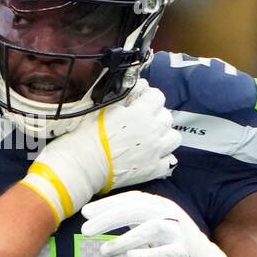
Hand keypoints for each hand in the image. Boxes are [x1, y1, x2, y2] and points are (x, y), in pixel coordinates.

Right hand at [20, 80, 177, 224]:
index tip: (140, 101)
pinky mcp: (153, 170)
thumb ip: (124, 96)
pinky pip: (169, 161)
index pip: (157, 96)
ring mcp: (156, 152)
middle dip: (156, 115)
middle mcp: (153, 131)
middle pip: (167, 116)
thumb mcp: (103, 108)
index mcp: (140, 113)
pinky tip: (152, 156)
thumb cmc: (87, 136)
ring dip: (165, 135)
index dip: (149, 97)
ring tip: (152, 137)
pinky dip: (163, 157)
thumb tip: (139, 86)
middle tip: (142, 120)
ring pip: (174, 137)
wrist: (83, 166)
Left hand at [80, 190, 256, 256]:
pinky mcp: (186, 254)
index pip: (132, 199)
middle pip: (137, 209)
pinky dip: (148, 254)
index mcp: (162, 206)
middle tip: (86, 230)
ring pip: (150, 229)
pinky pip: (165, 252)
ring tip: (104, 251)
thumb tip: (99, 217)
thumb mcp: (155, 228)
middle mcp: (171, 215)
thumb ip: (135, 220)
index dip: (108, 204)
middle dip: (109, 218)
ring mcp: (179, 233)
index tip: (85, 213)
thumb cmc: (175, 248)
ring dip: (124, 239)